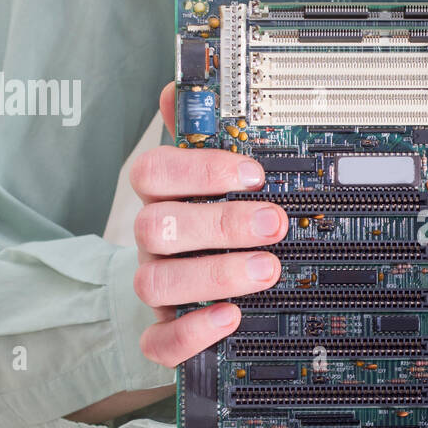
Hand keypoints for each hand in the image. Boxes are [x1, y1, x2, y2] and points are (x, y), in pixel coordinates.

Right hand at [129, 84, 287, 367]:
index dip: (198, 171)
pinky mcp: (161, 331)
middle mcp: (153, 241)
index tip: (252, 173)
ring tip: (267, 269)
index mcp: (162, 197)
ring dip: (215, 274)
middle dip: (220, 223)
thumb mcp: (214, 179)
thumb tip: (179, 87)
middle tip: (275, 223)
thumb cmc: (211, 223)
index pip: (152, 173)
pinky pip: (158, 341)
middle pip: (157, 227)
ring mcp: (155, 284)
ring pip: (155, 281)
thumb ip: (201, 136)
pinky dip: (190, 333)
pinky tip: (229, 316)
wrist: (194, 288)